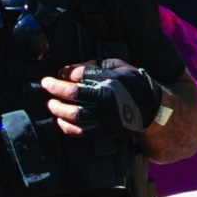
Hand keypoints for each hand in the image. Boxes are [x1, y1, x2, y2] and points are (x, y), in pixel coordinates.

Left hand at [41, 59, 163, 137]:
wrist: (151, 110)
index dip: (65, 72)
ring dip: (57, 108)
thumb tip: (77, 68)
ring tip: (50, 103)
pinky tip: (59, 121)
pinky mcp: (105, 130)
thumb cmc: (134, 84)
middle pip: (73, 92)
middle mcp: (106, 98)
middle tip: (45, 83)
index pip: (80, 74)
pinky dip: (66, 127)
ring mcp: (105, 116)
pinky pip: (80, 131)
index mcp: (110, 80)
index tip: (58, 72)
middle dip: (55, 87)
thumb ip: (99, 65)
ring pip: (73, 113)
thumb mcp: (121, 66)